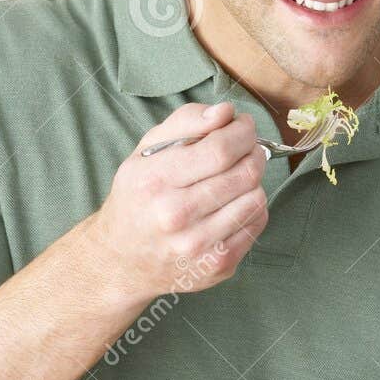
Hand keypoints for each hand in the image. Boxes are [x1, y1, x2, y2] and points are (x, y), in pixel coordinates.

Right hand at [91, 101, 268, 301]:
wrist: (122, 260)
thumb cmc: (137, 199)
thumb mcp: (145, 152)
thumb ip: (185, 123)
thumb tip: (225, 112)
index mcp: (155, 182)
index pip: (219, 150)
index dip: (242, 132)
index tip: (244, 125)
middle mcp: (176, 216)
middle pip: (244, 174)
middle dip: (254, 152)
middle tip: (248, 147)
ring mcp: (199, 246)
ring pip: (255, 199)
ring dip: (254, 181)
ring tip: (237, 176)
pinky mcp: (217, 266)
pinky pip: (256, 224)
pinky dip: (252, 207)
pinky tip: (234, 203)